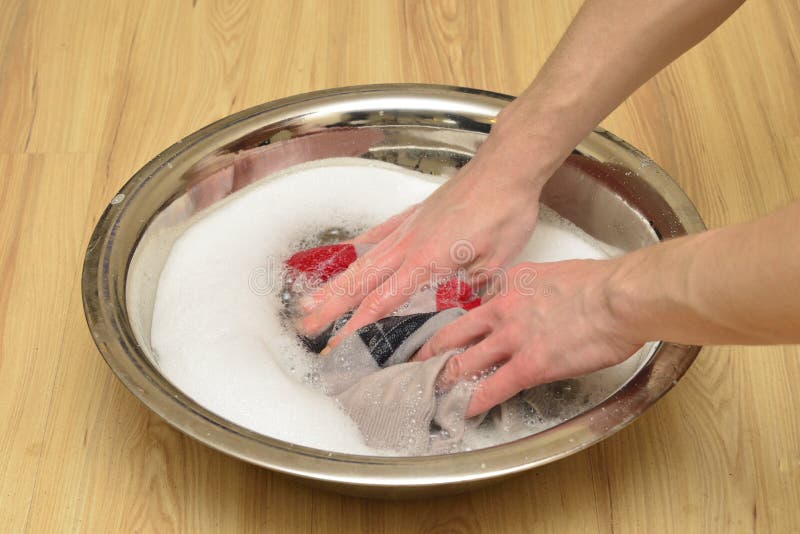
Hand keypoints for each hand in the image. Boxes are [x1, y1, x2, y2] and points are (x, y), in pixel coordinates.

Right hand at [296, 150, 548, 346]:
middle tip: (307, 327)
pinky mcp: (413, 215)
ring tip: (311, 298)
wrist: (505, 168)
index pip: (382, 301)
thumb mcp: (497, 262)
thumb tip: (455, 307)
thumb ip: (468, 289)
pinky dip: (360, 246)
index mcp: (427, 261)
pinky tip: (347, 255)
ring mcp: (408, 227)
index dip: (357, 326)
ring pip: (363, 259)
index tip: (337, 345)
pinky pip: (379, 233)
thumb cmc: (504, 211)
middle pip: (361, 282)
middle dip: (332, 307)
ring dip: (335, 282)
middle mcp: (409, 244)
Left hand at [414, 259, 642, 416]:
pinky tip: (465, 409)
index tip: (450, 335)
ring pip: (464, 362)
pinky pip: (492, 387)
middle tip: (416, 363)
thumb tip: (531, 300)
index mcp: (509, 285)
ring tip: (431, 391)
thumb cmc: (599, 284)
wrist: (619, 297)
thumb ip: (532, 288)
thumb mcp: (552, 273)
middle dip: (430, 351)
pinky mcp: (529, 364)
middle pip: (454, 334)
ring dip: (445, 380)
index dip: (458, 324)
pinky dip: (474, 401)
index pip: (474, 306)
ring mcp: (512, 338)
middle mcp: (502, 310)